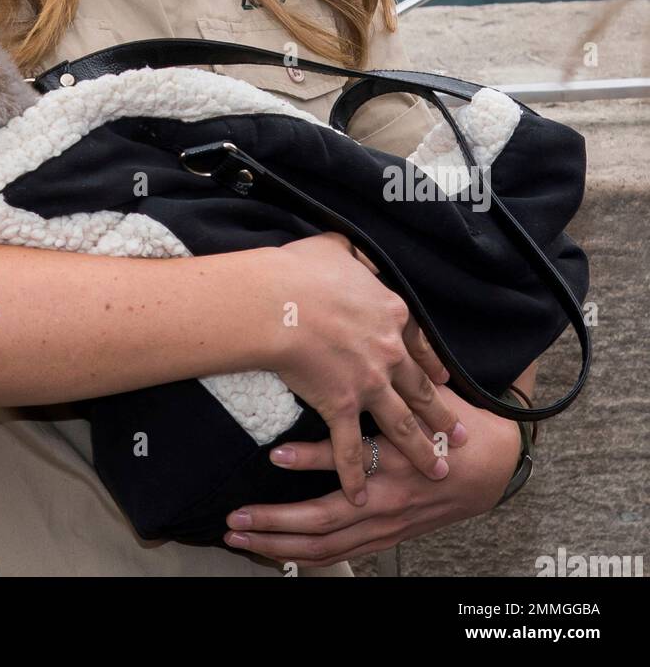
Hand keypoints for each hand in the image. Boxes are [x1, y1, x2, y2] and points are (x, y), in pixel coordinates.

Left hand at [222, 388, 523, 567]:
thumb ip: (390, 371)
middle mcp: (388, 497)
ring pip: (325, 543)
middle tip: (235, 518)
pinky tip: (272, 553)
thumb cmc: (452, 421)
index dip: (311, 459)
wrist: (496, 466)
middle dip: (275, 522)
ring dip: (278, 544)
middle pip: (324, 520)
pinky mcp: (386, 536)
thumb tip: (345, 334)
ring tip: (238, 537)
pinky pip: (339, 553)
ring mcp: (386, 523)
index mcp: (396, 456)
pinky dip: (304, 555)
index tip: (274, 454)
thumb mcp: (426, 391)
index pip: (348, 460)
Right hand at [263, 232, 468, 507]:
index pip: (420, 343)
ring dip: (421, 450)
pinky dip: (355, 474)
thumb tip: (350, 248)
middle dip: (444, 415)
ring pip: (402, 424)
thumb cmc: (301, 270)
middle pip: (421, 389)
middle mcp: (388, 352)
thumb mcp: (337, 247)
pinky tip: (360, 495)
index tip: (444, 377)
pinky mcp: (340, 405)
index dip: (432, 363)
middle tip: (464, 436)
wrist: (279, 302)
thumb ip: (353, 255)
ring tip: (438, 470)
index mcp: (391, 314)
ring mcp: (368, 383)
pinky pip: (350, 448)